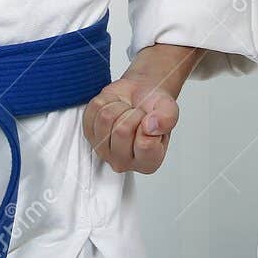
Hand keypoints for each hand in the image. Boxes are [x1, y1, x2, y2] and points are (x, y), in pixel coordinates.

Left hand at [81, 43, 200, 174]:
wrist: (140, 95)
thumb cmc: (153, 108)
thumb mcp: (169, 110)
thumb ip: (167, 119)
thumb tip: (152, 126)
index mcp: (148, 163)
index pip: (145, 144)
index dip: (149, 124)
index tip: (151, 122)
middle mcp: (123, 162)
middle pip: (121, 131)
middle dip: (133, 113)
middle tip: (138, 115)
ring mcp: (103, 150)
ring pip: (106, 118)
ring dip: (119, 106)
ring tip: (127, 111)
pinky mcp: (88, 133)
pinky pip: (94, 109)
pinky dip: (107, 101)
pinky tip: (115, 108)